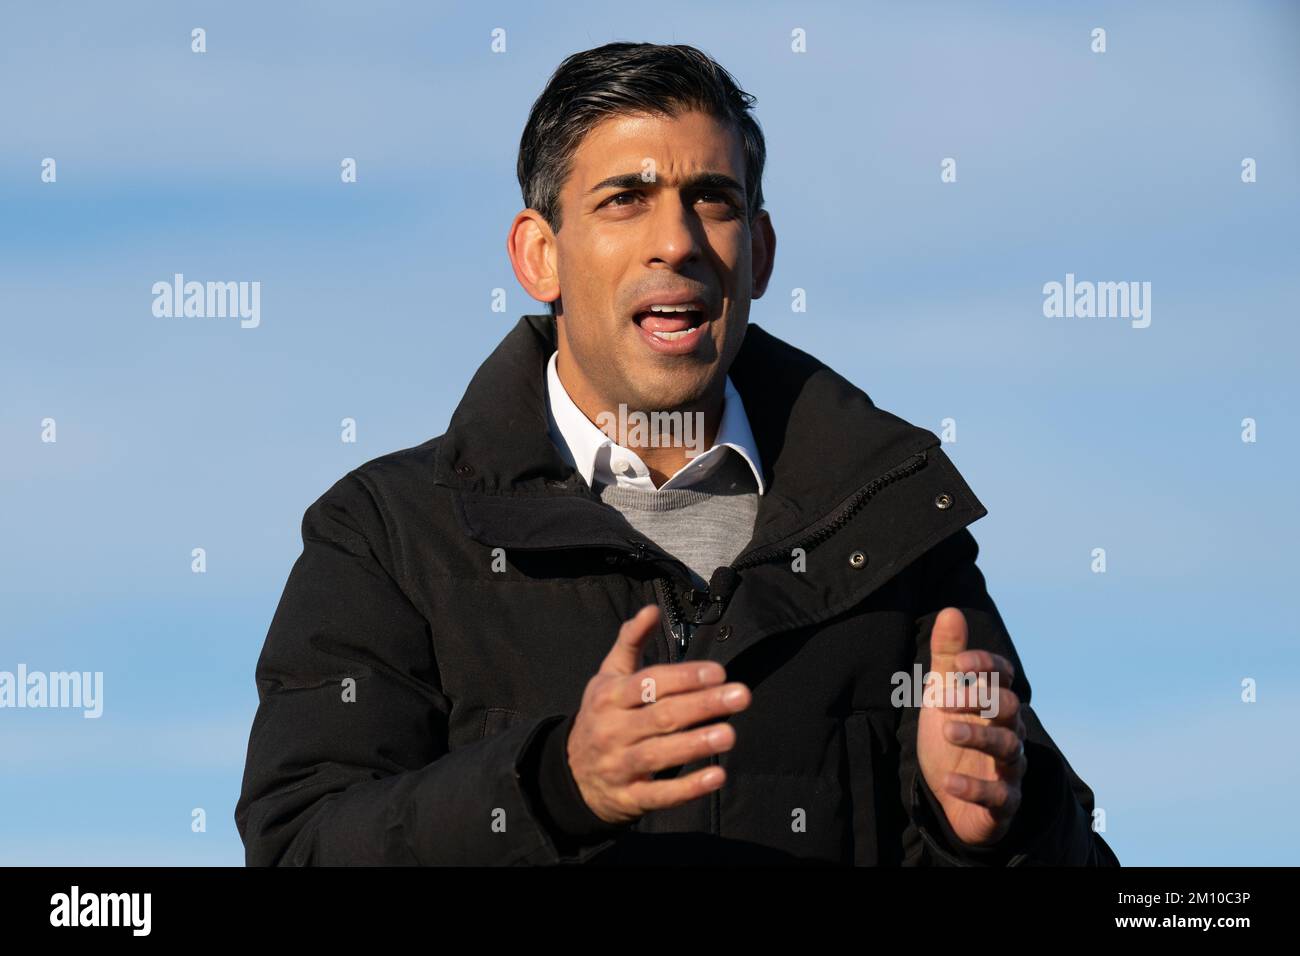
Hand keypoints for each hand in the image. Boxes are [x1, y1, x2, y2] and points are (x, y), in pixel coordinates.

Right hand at [568, 604, 751, 825]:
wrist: (570, 774)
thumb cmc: (601, 715)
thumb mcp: (608, 676)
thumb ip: (630, 641)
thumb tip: (651, 609)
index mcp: (609, 696)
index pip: (648, 684)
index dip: (684, 677)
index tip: (719, 672)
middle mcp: (612, 730)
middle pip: (660, 716)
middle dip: (702, 705)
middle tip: (740, 696)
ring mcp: (619, 765)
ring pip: (660, 754)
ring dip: (696, 744)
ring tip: (729, 734)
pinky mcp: (629, 797)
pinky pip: (660, 794)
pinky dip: (687, 787)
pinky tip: (716, 775)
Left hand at [917, 607, 1026, 846]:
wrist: (946, 796)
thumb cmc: (951, 736)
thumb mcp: (942, 695)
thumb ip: (948, 657)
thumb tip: (951, 611)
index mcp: (994, 701)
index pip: (1003, 676)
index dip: (987, 666)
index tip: (960, 664)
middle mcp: (1009, 731)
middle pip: (1008, 707)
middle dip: (978, 700)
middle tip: (943, 701)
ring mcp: (1009, 768)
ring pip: (1007, 748)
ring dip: (978, 736)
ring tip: (947, 731)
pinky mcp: (1003, 803)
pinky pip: (999, 796)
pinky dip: (974, 788)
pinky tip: (948, 781)